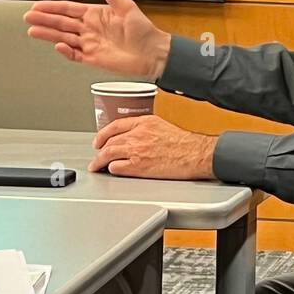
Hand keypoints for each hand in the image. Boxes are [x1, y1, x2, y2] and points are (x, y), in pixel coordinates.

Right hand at [25, 0, 171, 79]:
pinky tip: (57, 45)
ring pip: (64, 38)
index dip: (53, 7)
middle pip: (62, 23)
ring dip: (48, 34)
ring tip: (33, 31)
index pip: (69, 9)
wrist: (154, 53)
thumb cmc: (144, 31)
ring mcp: (91, 44)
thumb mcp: (127, 6)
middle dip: (45, 19)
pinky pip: (75, 55)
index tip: (38, 5)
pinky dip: (66, 51)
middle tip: (29, 16)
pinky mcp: (94, 58)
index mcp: (96, 15)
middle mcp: (90, 29)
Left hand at [90, 114, 218, 179]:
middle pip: (109, 141)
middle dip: (100, 150)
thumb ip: (147, 130)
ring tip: (97, 167)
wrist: (196, 154)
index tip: (99, 140)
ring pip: (108, 154)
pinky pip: (116, 167)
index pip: (115, 126)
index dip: (103, 134)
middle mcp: (138, 135)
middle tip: (97, 156)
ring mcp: (136, 150)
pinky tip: (112, 171)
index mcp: (144, 123)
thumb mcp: (164, 126)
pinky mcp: (138, 166)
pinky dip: (111, 169)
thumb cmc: (186, 143)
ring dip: (99, 161)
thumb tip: (136, 138)